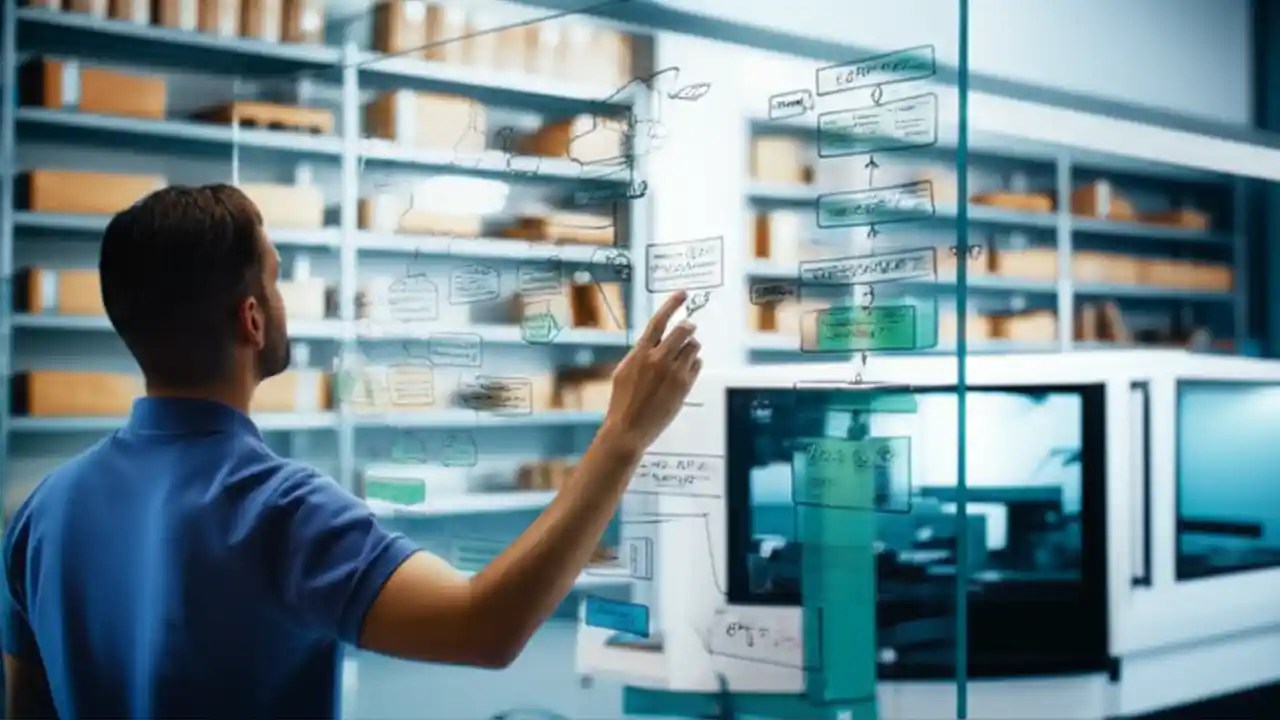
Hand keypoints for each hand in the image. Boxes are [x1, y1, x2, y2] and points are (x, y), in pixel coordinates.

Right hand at [601, 291, 701, 454]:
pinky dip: (694, 363)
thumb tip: (653, 343)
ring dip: (691, 347)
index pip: (659, 321)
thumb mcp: (623, 372)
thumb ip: (639, 354)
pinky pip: (697, 364)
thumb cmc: (622, 402)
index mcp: (640, 353)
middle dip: (688, 327)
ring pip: (693, 347)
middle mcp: (659, 359)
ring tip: (682, 356)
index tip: (683, 294)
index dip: (672, 304)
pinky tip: (684, 371)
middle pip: (684, 331)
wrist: (629, 429)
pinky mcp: (684, 386)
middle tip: (689, 328)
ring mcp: (674, 373)